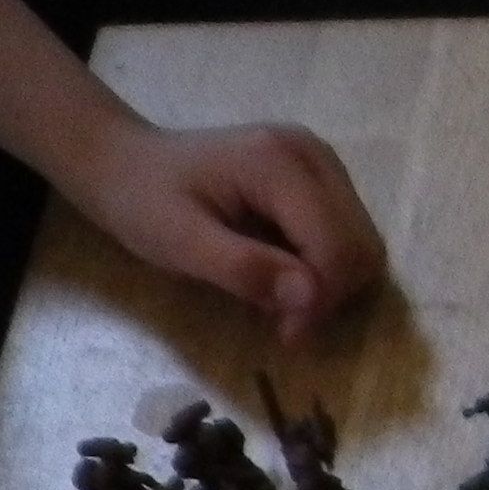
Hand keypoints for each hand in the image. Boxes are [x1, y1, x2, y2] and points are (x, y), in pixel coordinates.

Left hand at [63, 118, 382, 343]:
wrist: (125, 163)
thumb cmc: (144, 202)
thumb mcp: (181, 244)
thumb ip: (246, 269)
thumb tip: (310, 298)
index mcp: (279, 163)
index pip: (337, 246)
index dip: (320, 300)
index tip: (285, 335)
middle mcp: (312, 154)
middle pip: (362, 247)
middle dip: (331, 294)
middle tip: (283, 321)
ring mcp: (320, 161)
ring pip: (363, 245)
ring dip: (332, 285)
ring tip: (282, 298)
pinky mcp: (320, 175)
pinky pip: (348, 236)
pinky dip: (327, 268)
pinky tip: (286, 273)